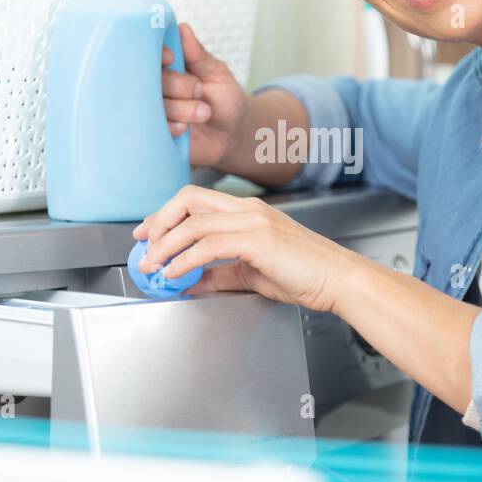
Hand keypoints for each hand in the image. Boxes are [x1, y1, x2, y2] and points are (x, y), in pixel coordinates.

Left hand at [131, 185, 350, 311]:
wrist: (337, 279)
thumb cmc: (305, 275)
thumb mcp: (251, 275)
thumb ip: (219, 275)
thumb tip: (189, 282)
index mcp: (247, 212)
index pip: (195, 200)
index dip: (165, 214)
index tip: (147, 233)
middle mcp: (247, 210)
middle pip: (188, 200)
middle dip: (159, 221)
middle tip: (144, 245)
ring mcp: (253, 221)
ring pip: (193, 222)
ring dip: (165, 245)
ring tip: (152, 265)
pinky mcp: (257, 239)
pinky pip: (208, 245)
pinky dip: (184, 259)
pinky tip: (175, 273)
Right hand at [162, 23, 248, 169]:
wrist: (231, 136)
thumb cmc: (226, 100)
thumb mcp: (218, 74)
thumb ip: (199, 55)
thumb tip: (183, 29)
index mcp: (171, 64)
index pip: (153, 52)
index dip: (158, 54)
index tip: (171, 59)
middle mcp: (159, 83)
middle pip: (152, 78)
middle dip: (179, 86)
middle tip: (200, 91)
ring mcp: (155, 107)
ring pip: (152, 103)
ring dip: (180, 108)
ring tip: (204, 112)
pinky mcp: (156, 129)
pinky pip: (152, 125)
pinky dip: (170, 126)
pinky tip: (185, 128)